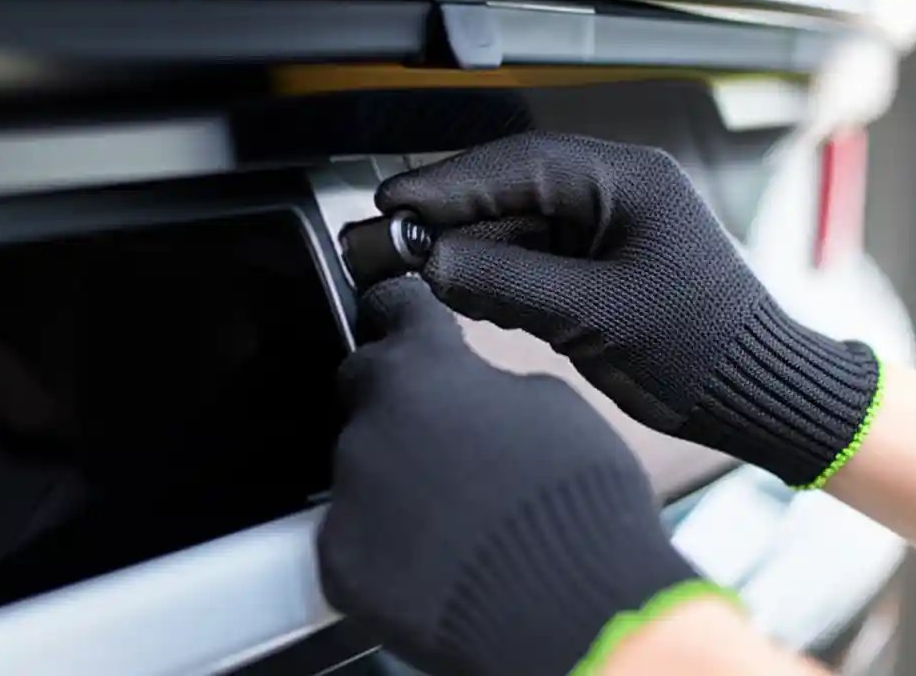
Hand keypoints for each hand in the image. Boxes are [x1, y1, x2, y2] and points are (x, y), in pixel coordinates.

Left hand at [318, 279, 698, 675]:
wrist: (568, 606)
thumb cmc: (578, 501)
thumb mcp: (556, 408)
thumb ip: (493, 388)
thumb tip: (474, 397)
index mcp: (426, 367)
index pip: (394, 308)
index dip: (403, 312)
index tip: (400, 315)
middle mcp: (372, 418)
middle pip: (366, 390)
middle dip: (398, 402)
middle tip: (447, 440)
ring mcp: (347, 489)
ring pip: (362, 467)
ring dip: (397, 478)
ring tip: (455, 516)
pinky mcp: (337, 556)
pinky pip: (356, 534)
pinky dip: (387, 543)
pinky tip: (436, 559)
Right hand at [378, 132, 880, 487]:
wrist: (755, 393)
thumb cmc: (700, 350)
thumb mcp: (595, 316)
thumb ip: (508, 282)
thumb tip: (435, 262)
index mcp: (629, 181)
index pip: (519, 165)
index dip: (448, 183)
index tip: (392, 201)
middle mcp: (617, 190)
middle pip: (511, 188)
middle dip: (450, 215)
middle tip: (387, 236)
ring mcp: (608, 226)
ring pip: (517, 223)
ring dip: (469, 246)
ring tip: (414, 267)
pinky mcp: (601, 262)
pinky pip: (534, 255)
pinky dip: (496, 271)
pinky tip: (463, 288)